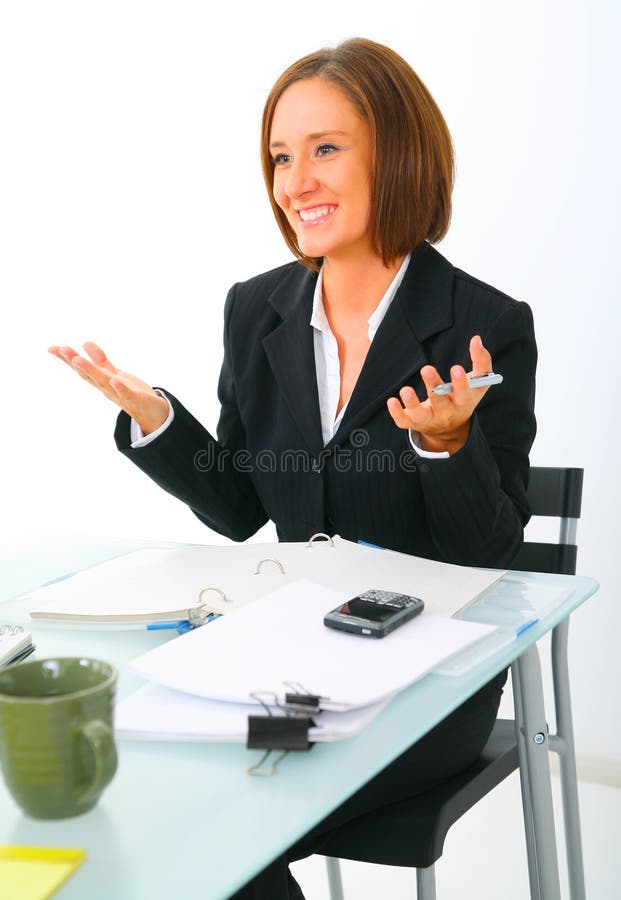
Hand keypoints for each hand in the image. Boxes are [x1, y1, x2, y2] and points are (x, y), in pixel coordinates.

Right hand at [48, 342, 169, 434]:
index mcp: (100, 381)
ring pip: (103, 382)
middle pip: (88, 374)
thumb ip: (100, 360)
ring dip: (90, 371)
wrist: (151, 413)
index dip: (67, 359)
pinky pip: (126, 393)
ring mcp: (119, 394)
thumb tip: (85, 343)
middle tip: (62, 349)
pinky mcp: (135, 399)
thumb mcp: (113, 373)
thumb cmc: (129, 392)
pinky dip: (119, 388)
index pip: (81, 369)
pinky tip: (114, 380)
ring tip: (78, 360)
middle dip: (74, 361)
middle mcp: (106, 388)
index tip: (52, 348)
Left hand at [387, 335, 493, 454]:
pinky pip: (404, 421)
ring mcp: (429, 419)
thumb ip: (481, 361)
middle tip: (426, 369)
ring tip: (406, 390)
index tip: (456, 368)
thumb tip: (476, 339)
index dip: (461, 383)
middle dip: (433, 385)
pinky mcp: (413, 423)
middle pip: (440, 401)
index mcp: (463, 402)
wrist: (451, 428)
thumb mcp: (478, 383)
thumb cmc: (464, 397)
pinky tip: (392, 400)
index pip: (464, 395)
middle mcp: (446, 413)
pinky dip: (397, 413)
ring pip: (420, 415)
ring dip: (412, 403)